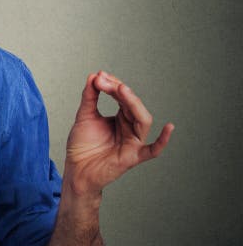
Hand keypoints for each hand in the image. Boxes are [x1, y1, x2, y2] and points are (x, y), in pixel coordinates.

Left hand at [63, 70, 173, 196]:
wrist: (76, 170)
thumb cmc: (82, 145)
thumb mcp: (85, 116)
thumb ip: (90, 96)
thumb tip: (94, 75)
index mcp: (121, 118)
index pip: (123, 97)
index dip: (113, 85)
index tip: (99, 76)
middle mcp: (130, 128)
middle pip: (133, 106)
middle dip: (120, 91)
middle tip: (104, 80)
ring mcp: (133, 142)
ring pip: (143, 121)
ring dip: (133, 103)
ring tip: (121, 89)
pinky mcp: (133, 157)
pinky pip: (152, 150)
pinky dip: (163, 140)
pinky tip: (169, 128)